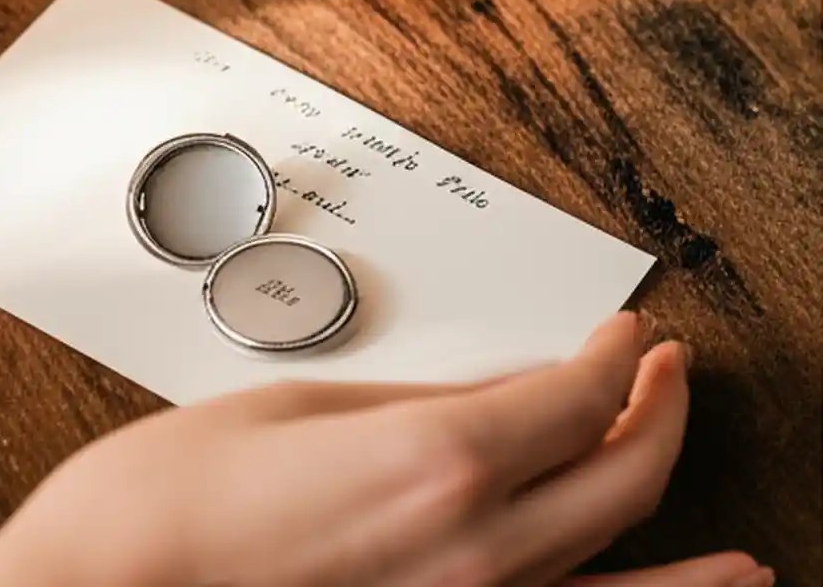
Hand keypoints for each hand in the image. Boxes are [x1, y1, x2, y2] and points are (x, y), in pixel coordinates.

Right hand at [0, 313, 773, 585]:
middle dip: (655, 413)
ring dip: (674, 525)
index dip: (616, 354)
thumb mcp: (299, 407)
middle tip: (658, 373)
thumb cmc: (165, 507)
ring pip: (611, 563)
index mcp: (436, 465)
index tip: (624, 336)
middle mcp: (471, 553)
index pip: (578, 395)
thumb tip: (499, 391)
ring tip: (732, 529)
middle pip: (620, 475)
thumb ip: (418, 400)